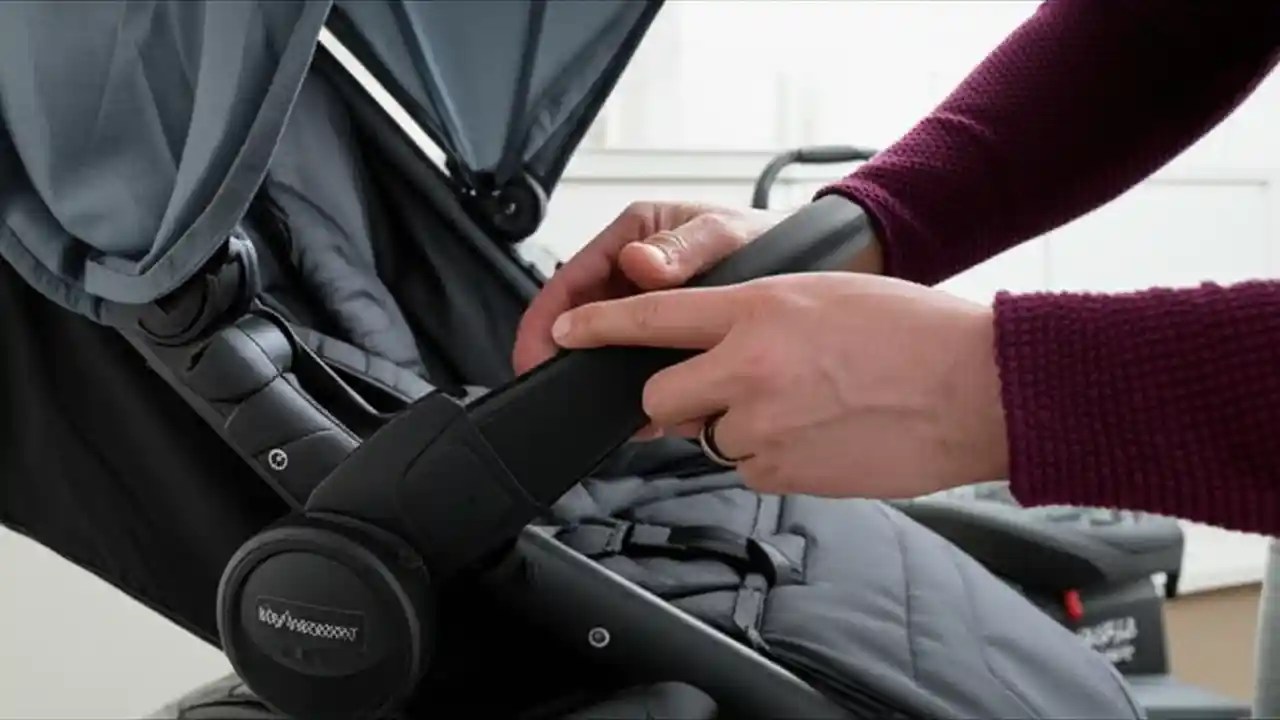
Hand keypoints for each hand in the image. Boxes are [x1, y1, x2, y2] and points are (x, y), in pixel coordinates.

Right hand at [512, 201, 883, 376]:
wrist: (820, 269)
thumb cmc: (770, 238)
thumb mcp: (725, 234)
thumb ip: (683, 250)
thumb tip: (640, 263)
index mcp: (635, 238)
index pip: (572, 279)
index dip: (548, 318)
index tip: (538, 351)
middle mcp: (635, 275)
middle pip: (582, 320)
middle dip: (565, 356)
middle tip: (553, 388)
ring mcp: (652, 314)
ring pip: (610, 351)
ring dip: (600, 378)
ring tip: (596, 407)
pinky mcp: (673, 346)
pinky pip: (642, 370)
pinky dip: (638, 395)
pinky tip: (639, 418)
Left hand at [549, 272, 1008, 498]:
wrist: (974, 386)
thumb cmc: (912, 333)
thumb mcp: (821, 298)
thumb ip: (755, 319)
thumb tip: (715, 344)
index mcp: (757, 310)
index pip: (653, 316)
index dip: (598, 327)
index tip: (565, 334)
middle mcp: (748, 368)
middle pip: (659, 398)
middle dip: (677, 398)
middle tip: (723, 388)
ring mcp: (763, 426)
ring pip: (708, 436)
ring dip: (735, 427)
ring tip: (803, 407)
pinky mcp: (782, 472)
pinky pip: (748, 467)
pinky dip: (769, 456)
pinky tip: (817, 434)